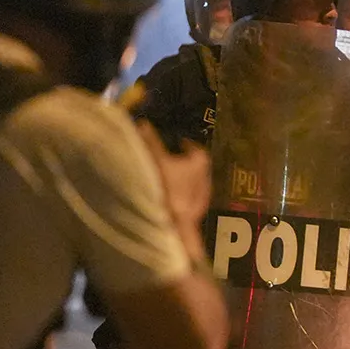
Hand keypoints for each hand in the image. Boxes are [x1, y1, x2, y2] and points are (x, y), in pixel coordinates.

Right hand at [136, 122, 210, 256]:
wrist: (167, 224)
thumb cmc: (162, 186)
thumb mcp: (153, 158)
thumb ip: (149, 141)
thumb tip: (144, 124)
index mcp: (199, 164)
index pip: (197, 150)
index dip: (188, 146)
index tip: (180, 143)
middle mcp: (205, 181)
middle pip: (197, 169)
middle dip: (185, 164)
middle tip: (170, 161)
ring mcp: (200, 201)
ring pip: (193, 187)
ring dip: (182, 183)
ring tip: (166, 181)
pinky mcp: (193, 217)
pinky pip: (187, 203)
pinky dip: (179, 198)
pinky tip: (166, 201)